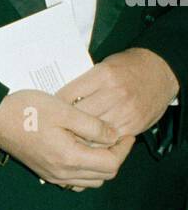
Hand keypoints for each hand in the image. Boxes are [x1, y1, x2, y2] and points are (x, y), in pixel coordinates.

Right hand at [0, 89, 133, 189]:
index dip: (124, 148)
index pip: (111, 163)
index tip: (125, 133)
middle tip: (116, 137)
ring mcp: (54, 176)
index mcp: (70, 158)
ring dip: (102, 165)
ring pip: (92, 181)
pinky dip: (87, 171)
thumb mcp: (65, 110)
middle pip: (104, 176)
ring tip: (101, 144)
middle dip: (116, 157)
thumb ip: (93, 125)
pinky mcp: (46, 174)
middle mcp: (64, 173)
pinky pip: (76, 181)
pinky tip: (83, 153)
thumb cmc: (28, 111)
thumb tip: (113, 135)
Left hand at [58, 49, 178, 139]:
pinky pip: (107, 141)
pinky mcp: (133, 126)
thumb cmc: (127, 67)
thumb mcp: (103, 66)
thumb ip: (84, 83)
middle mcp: (114, 94)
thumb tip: (59, 101)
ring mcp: (124, 111)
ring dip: (78, 137)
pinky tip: (87, 141)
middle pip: (78, 116)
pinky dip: (95, 142)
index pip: (68, 95)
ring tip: (67, 138)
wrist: (161, 72)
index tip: (48, 110)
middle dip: (64, 123)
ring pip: (92, 132)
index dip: (54, 105)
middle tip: (53, 128)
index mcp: (103, 75)